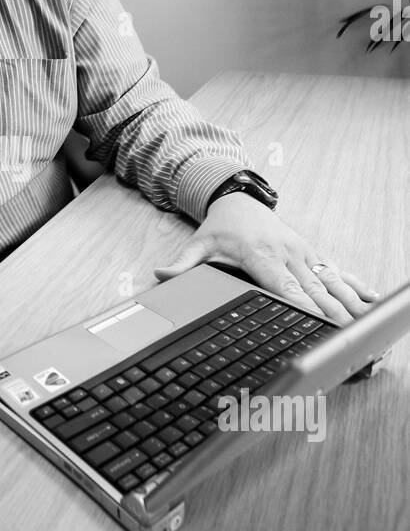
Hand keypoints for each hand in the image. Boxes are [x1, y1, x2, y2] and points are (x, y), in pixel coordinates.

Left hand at [154, 193, 379, 324]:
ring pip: (330, 281)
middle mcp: (287, 253)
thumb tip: (160, 276)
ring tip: (365, 324)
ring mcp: (303, 251)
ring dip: (349, 303)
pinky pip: (336, 270)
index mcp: (261, 255)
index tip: (318, 322)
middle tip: (349, 335)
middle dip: (332, 312)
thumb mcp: (197, 245)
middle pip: (313, 288)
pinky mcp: (312, 250)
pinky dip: (354, 285)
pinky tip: (371, 299)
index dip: (303, 304)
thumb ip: (182, 265)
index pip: (285, 286)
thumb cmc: (220, 226)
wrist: (238, 196)